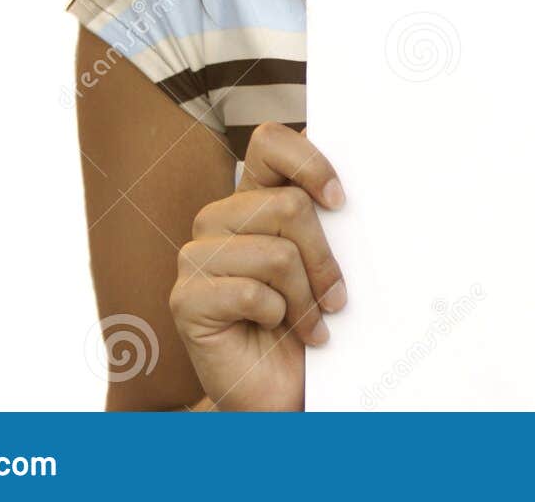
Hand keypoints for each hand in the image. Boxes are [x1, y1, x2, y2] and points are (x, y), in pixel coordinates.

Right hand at [169, 121, 346, 409]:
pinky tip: (276, 330)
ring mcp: (196, 258)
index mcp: (253, 198)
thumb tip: (350, 189)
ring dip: (305, 297)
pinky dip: (278, 316)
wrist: (281, 392)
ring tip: (309, 322)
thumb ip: (327, 219)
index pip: (270, 142)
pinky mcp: (185, 298)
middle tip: (335, 297)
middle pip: (288, 205)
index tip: (340, 202)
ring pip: (276, 253)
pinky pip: (249, 292)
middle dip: (324, 259)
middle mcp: (219, 219)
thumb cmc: (308, 323)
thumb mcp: (327, 263)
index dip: (309, 162)